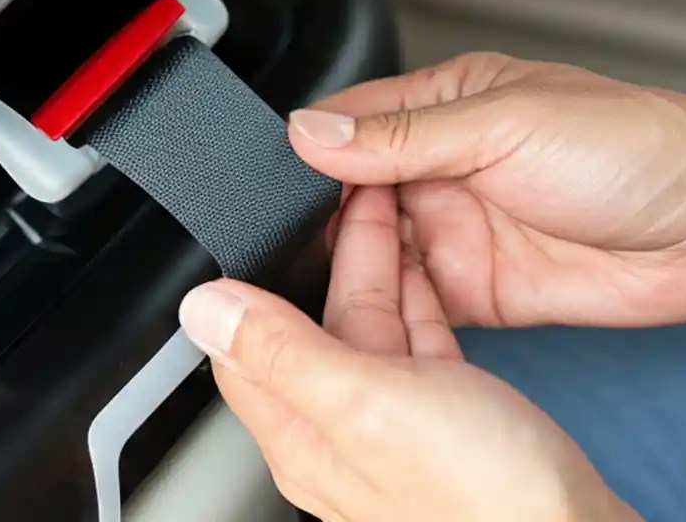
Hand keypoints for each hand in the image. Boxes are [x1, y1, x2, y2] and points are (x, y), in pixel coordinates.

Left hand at [179, 187, 639, 521]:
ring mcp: (396, 429)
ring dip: (372, 269)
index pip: (246, 344)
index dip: (255, 277)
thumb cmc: (483, 503)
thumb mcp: (366, 405)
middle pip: (312, 326)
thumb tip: (203, 308)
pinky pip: (417, 346)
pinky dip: (417, 300)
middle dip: (323, 256)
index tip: (273, 222)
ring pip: (368, 330)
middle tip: (340, 195)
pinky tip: (424, 272)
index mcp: (303, 431)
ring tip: (381, 206)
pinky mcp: (451, 424)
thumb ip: (282, 352)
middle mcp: (340, 432)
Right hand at [289, 53, 685, 326]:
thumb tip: (312, 132)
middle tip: (302, 235)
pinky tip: (366, 308)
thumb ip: (402, 135)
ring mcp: (454, 230)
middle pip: (349, 193)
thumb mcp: (502, 124)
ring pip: (370, 251)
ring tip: (331, 273)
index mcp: (444, 106)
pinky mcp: (471, 289)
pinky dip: (384, 308)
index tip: (277, 175)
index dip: (311, 149)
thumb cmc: (634, 147)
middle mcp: (442, 168)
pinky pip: (407, 301)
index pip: (351, 123)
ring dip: (349, 264)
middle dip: (323, 214)